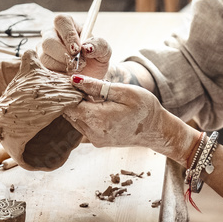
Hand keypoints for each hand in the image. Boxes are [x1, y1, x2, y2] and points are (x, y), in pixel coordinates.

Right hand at [38, 13, 110, 77]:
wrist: (91, 76)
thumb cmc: (95, 58)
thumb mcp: (104, 51)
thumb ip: (99, 45)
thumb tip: (87, 47)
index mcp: (68, 24)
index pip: (62, 21)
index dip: (68, 35)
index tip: (78, 49)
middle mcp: (52, 34)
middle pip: (48, 41)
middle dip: (63, 55)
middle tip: (78, 64)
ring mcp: (44, 49)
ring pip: (45, 57)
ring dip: (62, 66)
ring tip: (77, 70)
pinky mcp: (41, 64)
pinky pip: (44, 70)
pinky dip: (58, 74)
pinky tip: (69, 75)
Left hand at [65, 74, 196, 161]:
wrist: (155, 130)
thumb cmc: (144, 108)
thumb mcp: (124, 92)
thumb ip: (97, 86)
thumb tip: (74, 80)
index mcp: (100, 119)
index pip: (69, 105)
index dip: (67, 92)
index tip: (70, 80)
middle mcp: (94, 133)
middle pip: (69, 113)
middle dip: (70, 98)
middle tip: (77, 83)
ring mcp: (95, 139)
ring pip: (73, 119)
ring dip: (76, 106)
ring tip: (86, 92)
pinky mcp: (97, 141)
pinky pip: (81, 125)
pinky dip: (83, 114)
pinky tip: (91, 103)